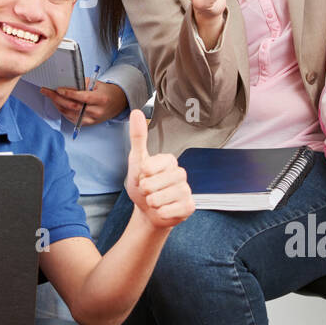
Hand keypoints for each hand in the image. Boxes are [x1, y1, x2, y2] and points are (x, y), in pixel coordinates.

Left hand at [40, 81, 127, 127]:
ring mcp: (92, 120)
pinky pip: (71, 118)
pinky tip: (57, 103)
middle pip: (73, 106)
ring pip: (70, 114)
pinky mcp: (87, 124)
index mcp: (101, 99)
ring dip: (57, 104)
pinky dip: (62, 110)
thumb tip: (65, 82)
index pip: (82, 97)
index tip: (57, 89)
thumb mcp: (96, 84)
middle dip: (57, 98)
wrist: (116, 104)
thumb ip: (82, 83)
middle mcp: (97, 112)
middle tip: (46, 91)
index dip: (69, 93)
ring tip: (50, 96)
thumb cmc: (105, 91)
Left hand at [124, 109, 193, 229]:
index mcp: (169, 160)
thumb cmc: (142, 184)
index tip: (144, 176)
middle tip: (148, 191)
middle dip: (145, 191)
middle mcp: (180, 173)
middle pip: (153, 185)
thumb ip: (138, 137)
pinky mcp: (189, 206)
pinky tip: (163, 209)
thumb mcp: (136, 161)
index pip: (149, 168)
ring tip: (154, 200)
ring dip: (152, 203)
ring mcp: (186, 190)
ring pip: (160, 199)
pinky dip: (161, 213)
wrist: (148, 211)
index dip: (141, 176)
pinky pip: (169, 211)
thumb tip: (137, 112)